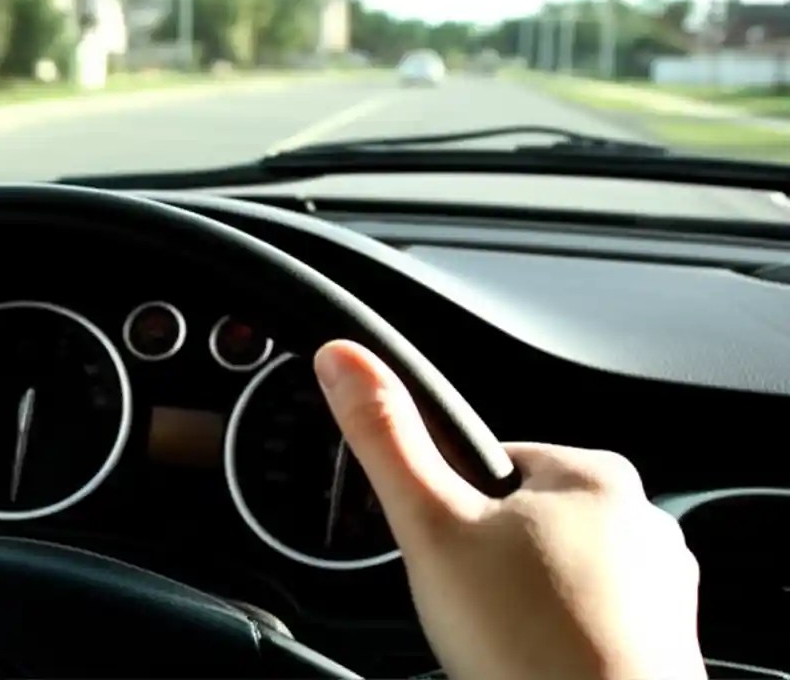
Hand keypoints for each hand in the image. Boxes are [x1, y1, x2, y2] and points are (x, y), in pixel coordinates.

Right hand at [314, 340, 704, 679]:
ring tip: (504, 641)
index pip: (493, 464)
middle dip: (490, 562)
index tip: (447, 555)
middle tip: (471, 606)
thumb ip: (386, 440)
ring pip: (556, 576)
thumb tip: (343, 359)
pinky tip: (535, 664)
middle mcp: (644, 521)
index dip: (452, 510)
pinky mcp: (664, 645)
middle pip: (525, 523)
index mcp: (593, 474)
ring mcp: (661, 587)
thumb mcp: (431, 527)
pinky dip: (558, 641)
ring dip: (525, 604)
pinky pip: (588, 624)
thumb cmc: (530, 644)